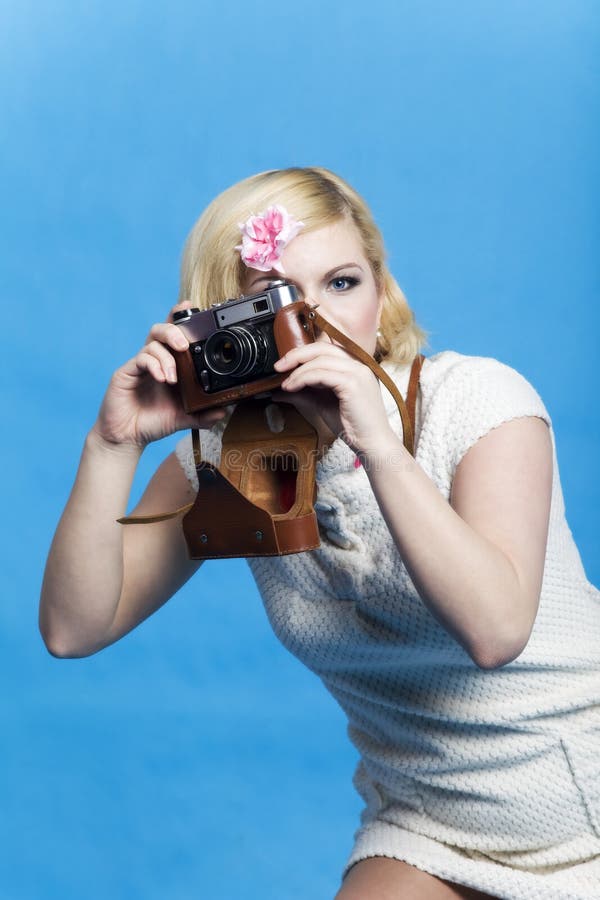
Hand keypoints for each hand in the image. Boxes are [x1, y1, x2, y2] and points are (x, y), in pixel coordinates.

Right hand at [93, 302, 225, 447]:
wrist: (127, 437)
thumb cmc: (153, 422)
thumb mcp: (184, 418)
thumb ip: (204, 414)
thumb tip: (225, 410)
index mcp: (169, 365)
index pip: (175, 336)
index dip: (181, 318)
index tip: (192, 307)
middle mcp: (154, 361)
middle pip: (162, 330)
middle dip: (175, 331)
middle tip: (184, 346)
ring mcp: (139, 365)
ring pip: (152, 342)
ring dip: (166, 357)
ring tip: (173, 377)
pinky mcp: (126, 372)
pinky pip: (141, 358)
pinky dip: (154, 365)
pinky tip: (161, 378)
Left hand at [273, 340, 393, 454]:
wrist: (372, 444)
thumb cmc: (352, 426)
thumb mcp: (323, 404)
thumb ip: (305, 394)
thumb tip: (280, 391)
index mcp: (355, 367)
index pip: (326, 349)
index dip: (303, 353)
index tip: (285, 364)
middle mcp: (359, 365)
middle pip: (322, 348)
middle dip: (296, 355)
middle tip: (278, 367)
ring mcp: (357, 372)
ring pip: (320, 361)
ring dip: (298, 371)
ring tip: (286, 384)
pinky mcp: (352, 384)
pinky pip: (321, 374)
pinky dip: (303, 379)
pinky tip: (293, 388)